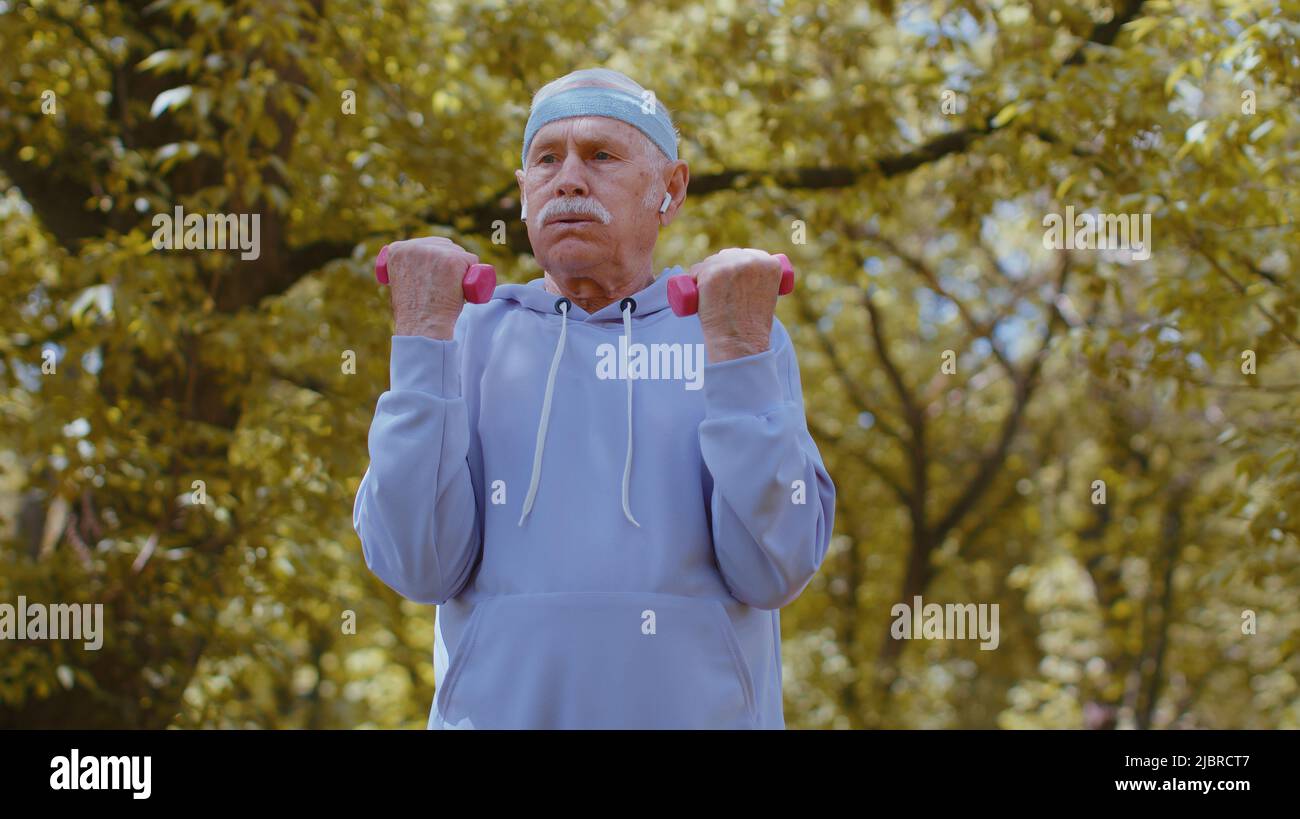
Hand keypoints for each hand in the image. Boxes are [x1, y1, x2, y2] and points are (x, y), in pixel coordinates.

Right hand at [386, 237, 477, 339]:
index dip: (437, 260)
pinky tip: (462, 288)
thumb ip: (406, 271)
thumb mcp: (400, 285)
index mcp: (397, 250)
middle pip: (445, 246)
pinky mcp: (453, 260)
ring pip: (460, 254)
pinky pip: (472, 261)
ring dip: (462, 270)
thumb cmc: (413, 314)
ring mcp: (435, 252)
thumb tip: (418, 269)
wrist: (422, 328)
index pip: (428, 245)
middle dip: (451, 264)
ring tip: (452, 291)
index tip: (437, 277)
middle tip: (447, 288)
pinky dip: (472, 275)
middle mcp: (414, 247)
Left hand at [691, 248, 782, 362]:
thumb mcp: (767, 297)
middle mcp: (752, 260)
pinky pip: (696, 272)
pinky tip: (698, 296)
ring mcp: (730, 266)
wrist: (740, 343)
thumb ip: (760, 281)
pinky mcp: (711, 274)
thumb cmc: (752, 328)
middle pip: (726, 256)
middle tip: (718, 296)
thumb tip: (744, 277)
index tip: (731, 283)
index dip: (735, 268)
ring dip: (704, 277)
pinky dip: (693, 282)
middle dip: (718, 271)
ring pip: (709, 263)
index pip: (745, 255)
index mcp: (770, 264)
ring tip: (711, 300)